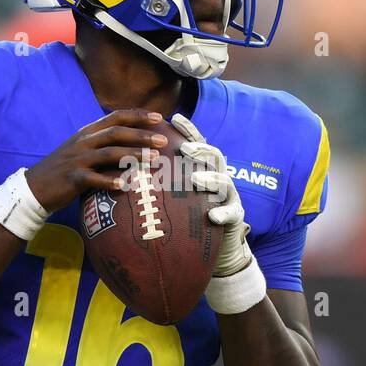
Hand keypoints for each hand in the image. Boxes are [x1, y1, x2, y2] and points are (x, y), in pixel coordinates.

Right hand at [25, 109, 166, 212]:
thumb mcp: (82, 150)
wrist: (35, 187)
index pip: (115, 117)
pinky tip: (126, 185)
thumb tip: (132, 143)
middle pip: (116, 133)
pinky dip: (110, 181)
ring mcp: (77, 159)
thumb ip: (103, 144)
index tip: (159, 118)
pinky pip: (93, 178)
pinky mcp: (72, 178)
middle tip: (163, 140)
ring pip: (109, 153)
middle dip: (142, 135)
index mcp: (87, 132)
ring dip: (134, 155)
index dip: (137, 115)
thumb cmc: (65, 170)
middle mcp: (83, 142)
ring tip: (154, 159)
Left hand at [171, 113, 251, 277]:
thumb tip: (129, 169)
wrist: (217, 247)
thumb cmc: (191, 218)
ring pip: (224, 182)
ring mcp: (230, 196)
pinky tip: (212, 215)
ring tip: (197, 179)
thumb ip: (164, 181)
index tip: (174, 118)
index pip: (197, 145)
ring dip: (212, 178)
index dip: (189, 130)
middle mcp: (220, 178)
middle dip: (201, 150)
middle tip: (185, 149)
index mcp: (204, 169)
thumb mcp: (178, 197)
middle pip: (214, 156)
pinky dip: (222, 213)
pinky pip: (231, 213)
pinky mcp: (236, 216)